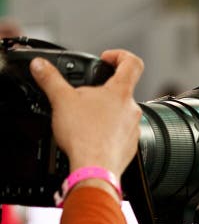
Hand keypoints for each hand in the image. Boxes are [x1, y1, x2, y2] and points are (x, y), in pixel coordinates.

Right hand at [30, 49, 143, 179]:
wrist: (95, 168)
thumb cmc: (85, 135)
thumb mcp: (61, 100)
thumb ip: (51, 79)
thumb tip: (41, 66)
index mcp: (120, 92)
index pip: (133, 63)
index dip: (120, 55)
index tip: (107, 59)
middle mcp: (132, 109)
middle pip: (122, 90)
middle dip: (102, 91)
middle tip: (83, 97)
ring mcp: (134, 128)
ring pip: (120, 112)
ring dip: (104, 112)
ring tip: (84, 119)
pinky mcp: (130, 144)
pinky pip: (120, 132)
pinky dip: (107, 131)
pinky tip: (91, 136)